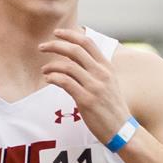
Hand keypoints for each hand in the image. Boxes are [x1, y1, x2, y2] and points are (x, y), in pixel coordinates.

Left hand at [39, 29, 130, 144]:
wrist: (121, 129)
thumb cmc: (111, 107)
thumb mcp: (109, 82)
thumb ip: (96, 69)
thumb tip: (78, 58)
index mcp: (107, 66)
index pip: (87, 42)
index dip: (70, 34)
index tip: (56, 33)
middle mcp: (101, 73)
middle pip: (75, 50)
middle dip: (55, 45)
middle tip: (41, 47)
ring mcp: (94, 86)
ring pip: (68, 66)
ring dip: (51, 65)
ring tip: (44, 70)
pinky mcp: (86, 100)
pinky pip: (65, 83)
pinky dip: (54, 78)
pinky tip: (48, 80)